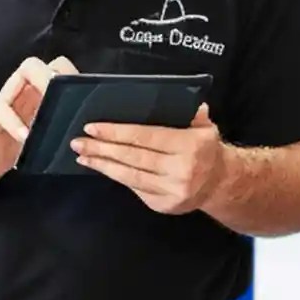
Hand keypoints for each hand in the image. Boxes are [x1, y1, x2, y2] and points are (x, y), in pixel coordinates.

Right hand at [0, 55, 77, 180]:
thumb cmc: (24, 148)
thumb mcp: (49, 136)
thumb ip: (65, 124)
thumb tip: (95, 126)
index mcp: (39, 92)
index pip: (56, 67)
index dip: (69, 73)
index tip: (83, 92)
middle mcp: (22, 89)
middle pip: (34, 64)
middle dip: (50, 75)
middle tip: (62, 93)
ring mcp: (5, 99)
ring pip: (19, 77)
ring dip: (37, 91)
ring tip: (48, 110)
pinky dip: (14, 121)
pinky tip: (25, 136)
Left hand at [70, 104, 228, 214]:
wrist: (221, 183)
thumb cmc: (205, 149)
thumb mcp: (204, 126)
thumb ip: (188, 111)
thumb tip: (171, 94)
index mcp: (189, 146)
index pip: (145, 136)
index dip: (116, 132)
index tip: (92, 128)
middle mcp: (181, 169)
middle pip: (133, 157)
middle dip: (102, 149)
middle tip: (78, 142)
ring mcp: (173, 190)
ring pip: (131, 176)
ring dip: (103, 166)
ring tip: (83, 157)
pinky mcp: (165, 205)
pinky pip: (136, 188)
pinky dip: (117, 177)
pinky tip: (102, 168)